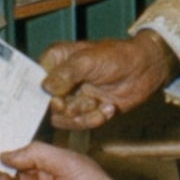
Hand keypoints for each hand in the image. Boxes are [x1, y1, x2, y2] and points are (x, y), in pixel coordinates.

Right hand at [42, 32, 173, 129]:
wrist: (145, 69)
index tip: (57, 101)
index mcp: (55, 61)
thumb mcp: (88, 60)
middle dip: (67, 108)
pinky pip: (79, 123)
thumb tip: (46, 88)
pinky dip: (93, 119)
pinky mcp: (85, 110)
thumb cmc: (117, 56)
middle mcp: (60, 80)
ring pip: (63, 118)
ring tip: (100, 105)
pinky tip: (108, 109)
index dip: (43, 95)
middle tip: (85, 103)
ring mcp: (72, 95)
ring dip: (82, 115)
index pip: (35, 81)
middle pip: (47, 105)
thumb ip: (66, 74)